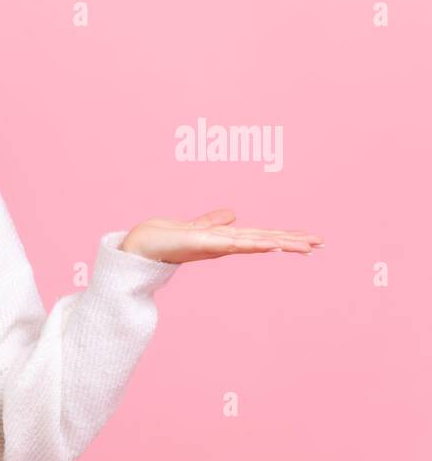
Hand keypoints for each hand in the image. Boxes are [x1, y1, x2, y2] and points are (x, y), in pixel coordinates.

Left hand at [120, 210, 323, 263]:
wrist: (140, 247)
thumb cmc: (164, 239)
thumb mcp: (196, 227)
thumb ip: (213, 221)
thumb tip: (232, 214)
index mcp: (226, 239)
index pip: (261, 236)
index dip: (285, 237)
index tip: (309, 240)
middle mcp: (224, 244)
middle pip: (265, 241)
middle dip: (292, 242)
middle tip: (321, 244)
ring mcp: (215, 245)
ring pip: (254, 243)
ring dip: (280, 243)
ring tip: (305, 245)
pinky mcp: (202, 244)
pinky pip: (232, 243)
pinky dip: (252, 243)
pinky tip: (269, 244)